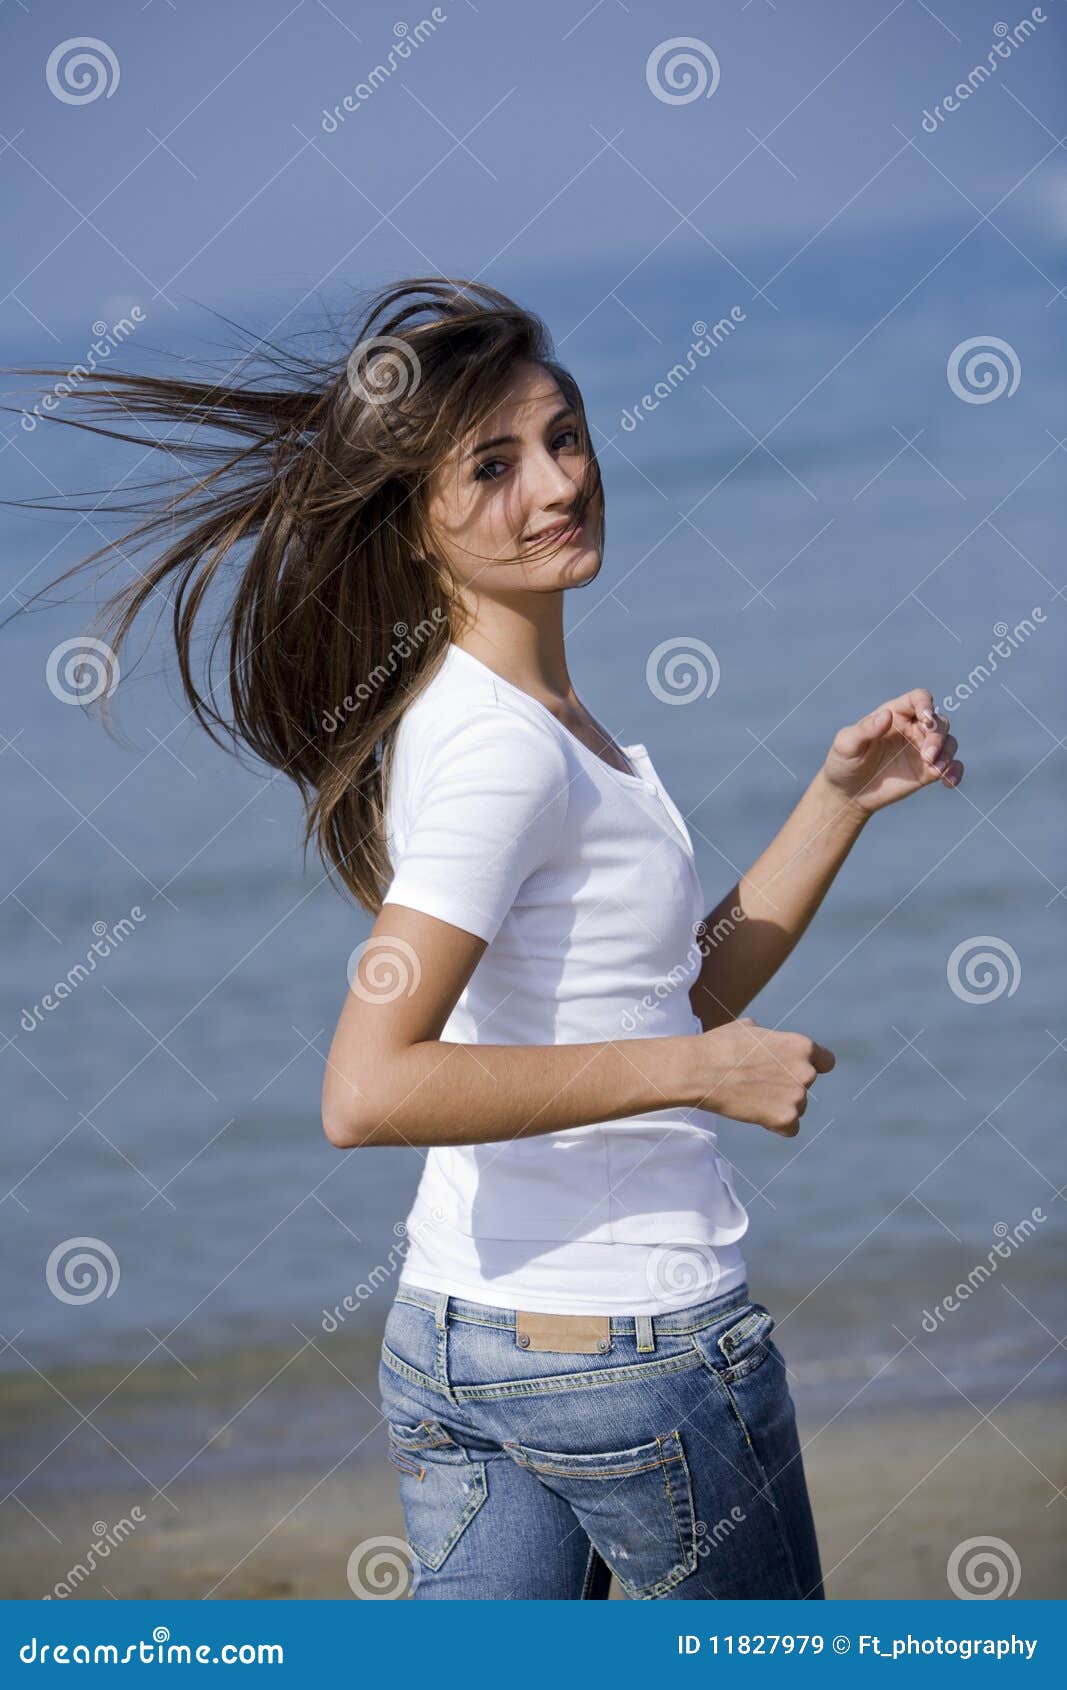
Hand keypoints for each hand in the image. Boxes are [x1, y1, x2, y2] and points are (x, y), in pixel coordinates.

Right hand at [693, 1016, 834, 1137]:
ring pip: (797, 1107)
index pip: (826, 1062)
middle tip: (758, 1084)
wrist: (699, 1070)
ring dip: (779, 1105)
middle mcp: (806, 1071)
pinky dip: (775, 1125)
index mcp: (802, 1046)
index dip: (811, 1066)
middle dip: (787, 1085)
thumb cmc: (720, 1045)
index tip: (794, 1072)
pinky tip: (755, 1113)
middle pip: (806, 1085)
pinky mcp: (785, 1118)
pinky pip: (790, 1128)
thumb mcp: (750, 1028)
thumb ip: (771, 1038)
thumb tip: (767, 1041)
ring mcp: (797, 1096)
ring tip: (750, 1096)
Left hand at [821, 687, 964, 816]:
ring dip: (947, 754)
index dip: (926, 704)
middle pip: (939, 721)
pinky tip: (948, 782)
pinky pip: (951, 766)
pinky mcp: (928, 770)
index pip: (919, 699)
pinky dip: (955, 771)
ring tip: (936, 770)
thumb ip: (864, 729)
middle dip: (937, 736)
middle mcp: (913, 728)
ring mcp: (922, 749)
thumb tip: (886, 715)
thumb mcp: (847, 744)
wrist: (848, 792)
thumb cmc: (843, 762)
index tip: (926, 719)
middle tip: (927, 756)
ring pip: (949, 742)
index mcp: (895, 714)